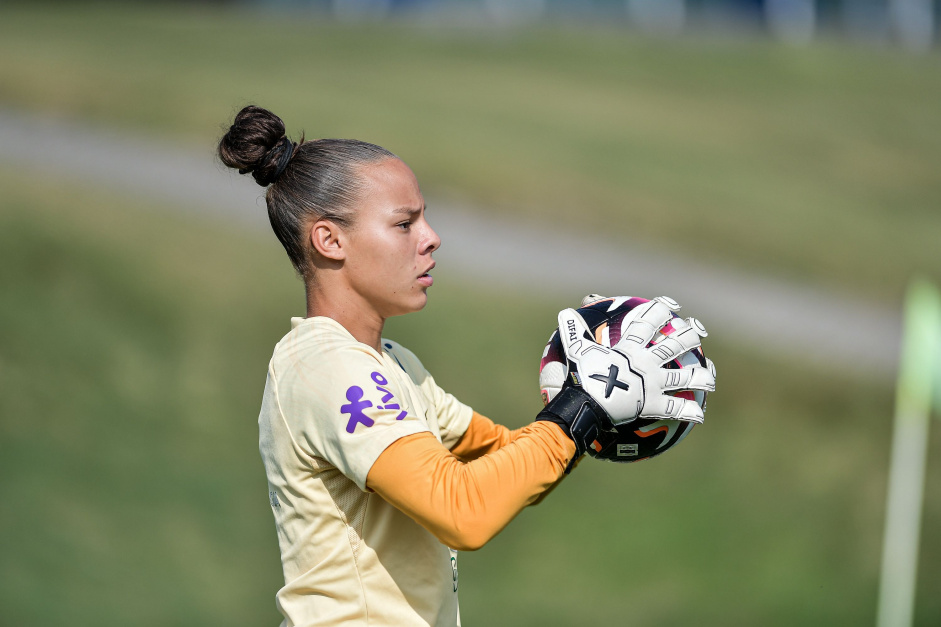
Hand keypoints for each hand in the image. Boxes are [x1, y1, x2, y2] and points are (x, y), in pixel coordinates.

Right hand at [559, 297, 714, 423]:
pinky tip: (700, 414)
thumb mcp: (576, 351)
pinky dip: (689, 411)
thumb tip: (564, 311)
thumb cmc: (582, 377)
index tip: (672, 305)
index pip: (648, 324)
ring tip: (709, 377)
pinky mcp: (656, 405)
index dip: (660, 311)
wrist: (588, 404)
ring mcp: (654, 384)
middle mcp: (648, 363)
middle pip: (674, 346)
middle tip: (699, 332)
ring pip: (684, 377)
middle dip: (688, 337)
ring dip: (700, 376)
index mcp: (631, 349)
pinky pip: (676, 409)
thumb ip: (573, 331)